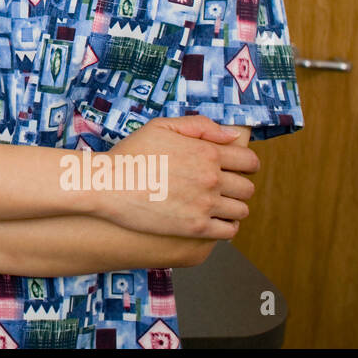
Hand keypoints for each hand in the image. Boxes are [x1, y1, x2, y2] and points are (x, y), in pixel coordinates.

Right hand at [96, 116, 259, 240]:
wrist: (107, 185)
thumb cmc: (131, 154)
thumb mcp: (161, 126)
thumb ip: (200, 126)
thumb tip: (233, 134)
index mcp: (207, 153)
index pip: (249, 161)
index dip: (246, 165)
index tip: (238, 168)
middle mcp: (211, 179)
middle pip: (247, 188)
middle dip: (239, 186)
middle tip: (224, 187)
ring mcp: (205, 205)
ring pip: (241, 210)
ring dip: (233, 207)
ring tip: (218, 205)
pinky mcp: (195, 228)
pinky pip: (228, 231)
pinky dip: (226, 226)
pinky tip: (213, 221)